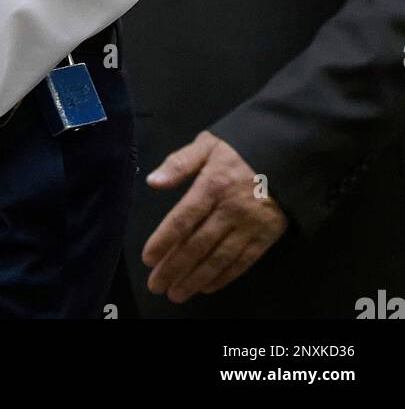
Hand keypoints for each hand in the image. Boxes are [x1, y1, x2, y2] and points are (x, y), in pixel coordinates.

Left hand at [141, 130, 288, 301]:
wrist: (289, 153)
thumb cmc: (241, 148)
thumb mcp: (208, 144)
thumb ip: (179, 163)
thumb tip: (152, 181)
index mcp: (212, 185)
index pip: (182, 219)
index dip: (163, 241)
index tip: (148, 258)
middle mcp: (230, 209)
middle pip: (197, 244)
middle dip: (174, 267)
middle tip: (156, 285)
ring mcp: (250, 226)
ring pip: (218, 258)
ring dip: (195, 278)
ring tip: (176, 293)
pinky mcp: (266, 237)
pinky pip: (242, 262)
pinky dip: (223, 277)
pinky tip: (206, 286)